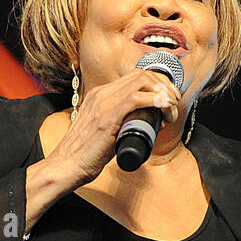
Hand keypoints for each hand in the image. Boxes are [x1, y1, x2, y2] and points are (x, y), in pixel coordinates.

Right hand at [45, 68, 183, 188]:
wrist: (66, 165)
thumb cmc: (85, 155)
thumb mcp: (106, 132)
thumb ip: (121, 124)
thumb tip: (143, 127)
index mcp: (102, 94)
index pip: (136, 77)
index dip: (158, 85)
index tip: (168, 102)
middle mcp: (103, 93)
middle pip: (143, 74)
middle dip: (166, 87)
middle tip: (174, 106)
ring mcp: (104, 102)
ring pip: (143, 81)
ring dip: (164, 94)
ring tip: (171, 112)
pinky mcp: (107, 115)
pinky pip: (136, 98)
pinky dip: (156, 101)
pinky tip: (164, 110)